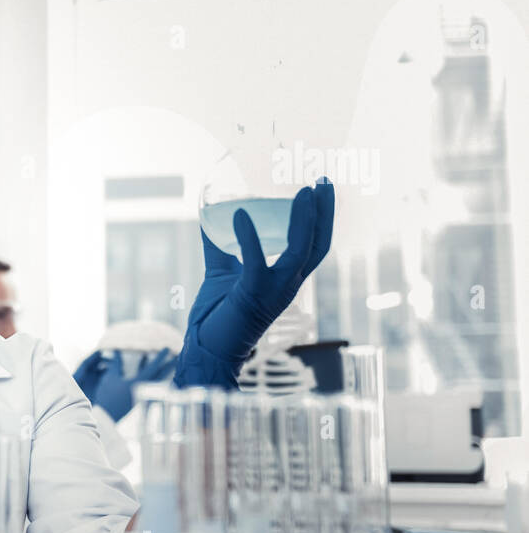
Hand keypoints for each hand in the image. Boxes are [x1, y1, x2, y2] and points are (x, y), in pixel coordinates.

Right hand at [75, 347, 175, 420]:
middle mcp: (144, 390)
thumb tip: (117, 351)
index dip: (161, 356)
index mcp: (139, 382)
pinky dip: (154, 383)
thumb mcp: (110, 377)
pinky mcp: (140, 402)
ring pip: (156, 383)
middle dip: (169, 366)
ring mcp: (143, 398)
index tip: (168, 348)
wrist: (105, 418)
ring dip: (162, 373)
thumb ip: (115, 364)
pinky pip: (151, 390)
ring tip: (166, 366)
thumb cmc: (106, 396)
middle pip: (161, 375)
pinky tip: (154, 380)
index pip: (154, 367)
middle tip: (177, 357)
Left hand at [175, 178, 334, 387]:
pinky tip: (240, 214)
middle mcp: (287, 285)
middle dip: (325, 213)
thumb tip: (207, 213)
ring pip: (300, 251)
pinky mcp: (252, 295)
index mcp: (285, 279)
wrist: (207, 350)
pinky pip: (256, 262)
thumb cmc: (217, 315)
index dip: (321, 218)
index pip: (313, 245)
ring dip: (304, 220)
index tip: (320, 189)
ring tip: (304, 193)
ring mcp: (273, 291)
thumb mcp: (221, 271)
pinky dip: (250, 237)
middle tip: (325, 182)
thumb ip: (219, 244)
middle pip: (318, 245)